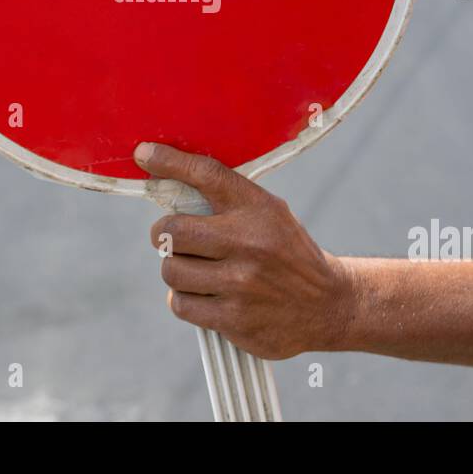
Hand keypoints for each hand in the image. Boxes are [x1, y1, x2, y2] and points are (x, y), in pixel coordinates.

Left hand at [138, 141, 350, 359]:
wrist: (328, 306)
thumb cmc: (286, 253)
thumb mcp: (269, 214)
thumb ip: (226, 201)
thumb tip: (165, 181)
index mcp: (258, 208)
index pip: (206, 174)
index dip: (169, 161)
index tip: (144, 154)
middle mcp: (249, 243)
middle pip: (171, 231)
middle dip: (164, 235)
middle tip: (174, 239)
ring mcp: (241, 284)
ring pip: (171, 271)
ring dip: (177, 271)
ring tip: (198, 271)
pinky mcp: (234, 319)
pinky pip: (181, 305)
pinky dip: (186, 301)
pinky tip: (207, 295)